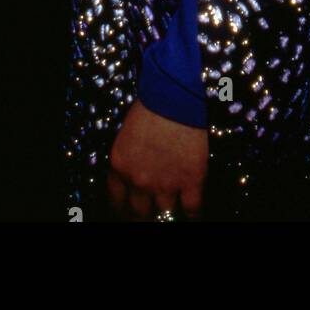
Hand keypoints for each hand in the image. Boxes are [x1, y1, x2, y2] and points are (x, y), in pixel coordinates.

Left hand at [107, 98, 207, 220]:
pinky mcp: (191, 180)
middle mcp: (139, 180)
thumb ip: (128, 159)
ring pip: (164, 214)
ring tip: (171, 211)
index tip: (128, 211)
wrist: (175, 94)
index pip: (116, 201)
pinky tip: (192, 213)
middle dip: (144, 215)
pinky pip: (192, 209)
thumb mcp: (127, 134)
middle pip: (139, 213)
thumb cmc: (150, 104)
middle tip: (149, 214)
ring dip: (167, 213)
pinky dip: (192, 214)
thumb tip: (136, 172)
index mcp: (120, 166)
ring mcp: (165, 183)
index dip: (123, 209)